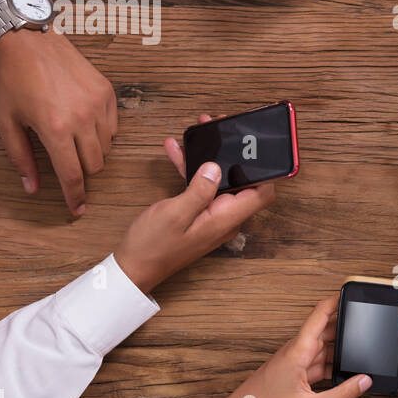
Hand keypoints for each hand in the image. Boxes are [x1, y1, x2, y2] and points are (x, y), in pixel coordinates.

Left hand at [0, 28, 116, 215]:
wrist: (30, 42)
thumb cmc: (13, 81)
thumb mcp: (8, 122)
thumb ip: (21, 158)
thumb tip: (32, 187)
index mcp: (55, 129)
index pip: (72, 175)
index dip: (75, 197)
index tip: (77, 209)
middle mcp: (81, 119)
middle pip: (95, 165)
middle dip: (82, 171)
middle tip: (67, 162)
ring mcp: (98, 105)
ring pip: (106, 148)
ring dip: (92, 152)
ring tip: (72, 138)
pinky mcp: (107, 93)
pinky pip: (113, 126)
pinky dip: (101, 133)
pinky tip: (83, 122)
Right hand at [112, 115, 275, 292]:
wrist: (133, 268)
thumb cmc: (152, 246)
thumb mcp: (174, 213)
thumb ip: (199, 190)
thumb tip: (216, 168)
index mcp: (225, 218)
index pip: (262, 193)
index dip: (264, 170)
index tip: (255, 148)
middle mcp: (224, 218)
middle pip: (241, 182)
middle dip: (233, 154)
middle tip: (220, 129)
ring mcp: (212, 216)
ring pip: (219, 181)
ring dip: (208, 158)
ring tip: (199, 132)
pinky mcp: (198, 215)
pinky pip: (202, 188)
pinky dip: (192, 171)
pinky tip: (177, 152)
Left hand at [174, 297, 371, 397]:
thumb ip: (341, 395)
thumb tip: (364, 382)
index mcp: (299, 350)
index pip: (321, 313)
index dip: (337, 300)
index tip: (353, 293)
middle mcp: (298, 348)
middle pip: (328, 328)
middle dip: (348, 328)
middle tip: (370, 332)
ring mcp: (296, 358)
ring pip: (325, 345)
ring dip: (341, 349)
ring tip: (361, 356)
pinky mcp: (295, 368)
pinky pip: (319, 360)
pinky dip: (332, 363)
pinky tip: (343, 374)